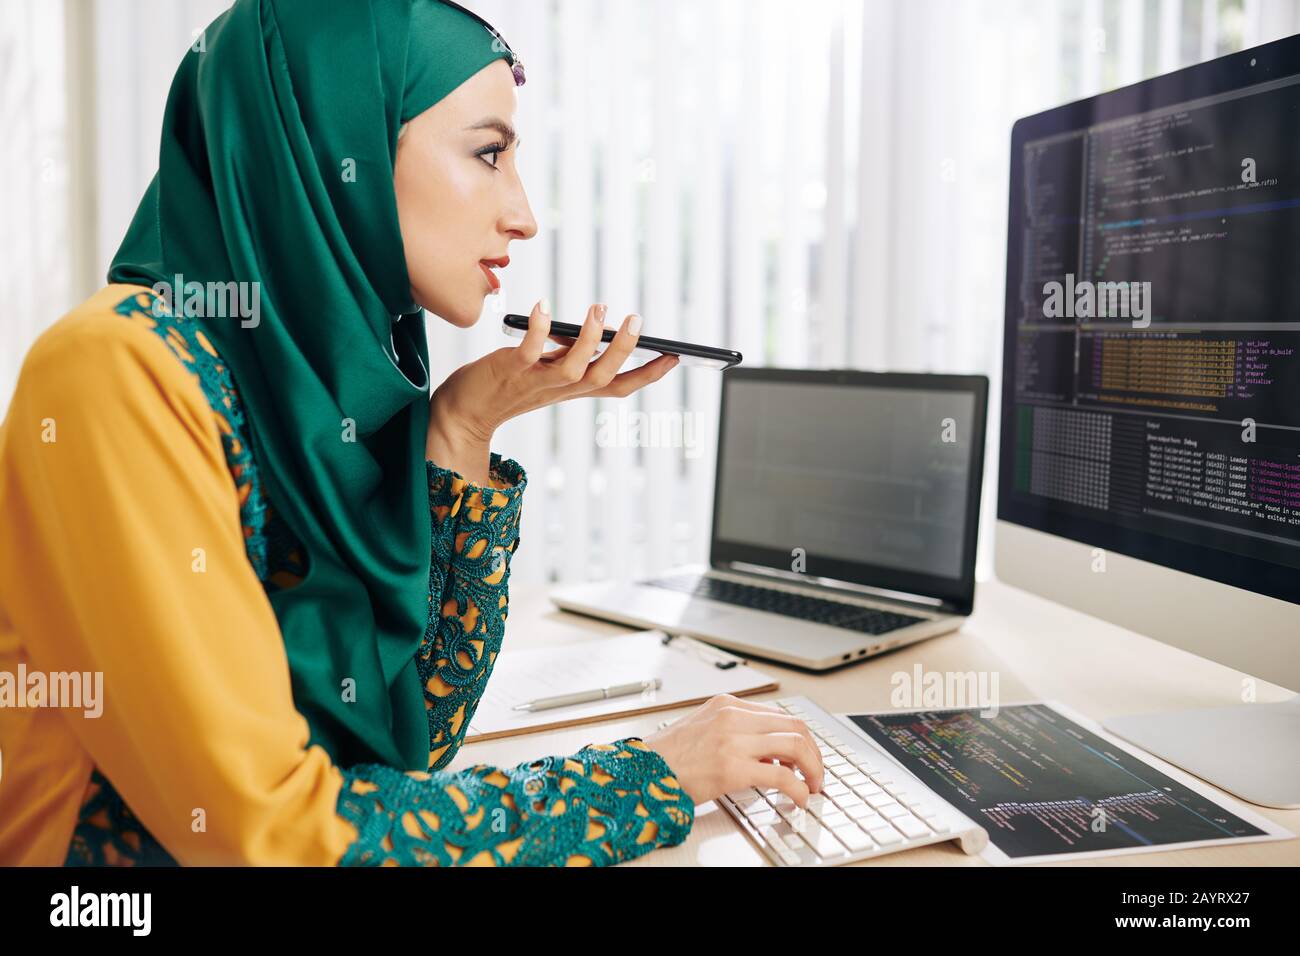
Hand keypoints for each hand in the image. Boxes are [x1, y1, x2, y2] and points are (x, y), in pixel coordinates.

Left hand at [426, 299, 679, 480]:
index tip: (673, 357)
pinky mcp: (510, 370)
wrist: (465, 409)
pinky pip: (529, 351)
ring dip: (588, 339)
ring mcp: (536, 381)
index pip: (618, 386)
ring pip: (573, 367)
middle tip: (637, 322)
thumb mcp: (548, 369)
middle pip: (602, 376)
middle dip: (623, 351)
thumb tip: (596, 326)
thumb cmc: (508, 386)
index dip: (647, 375)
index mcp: (574, 389)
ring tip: (598, 309)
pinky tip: (544, 307)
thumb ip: (570, 351)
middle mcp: (561, 388)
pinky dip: (539, 330)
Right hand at [641, 694, 824, 808]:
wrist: (641, 771)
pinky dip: (799, 789)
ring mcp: (732, 740)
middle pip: (794, 727)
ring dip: (813, 768)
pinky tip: (799, 799)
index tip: (806, 756)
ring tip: (813, 786)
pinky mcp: (731, 768)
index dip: (800, 738)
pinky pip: (782, 776)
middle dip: (814, 753)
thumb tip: (770, 755)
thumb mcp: (704, 729)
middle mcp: (733, 717)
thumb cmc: (669, 757)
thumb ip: (737, 733)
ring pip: (795, 746)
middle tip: (817, 773)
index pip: (779, 715)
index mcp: (727, 704)